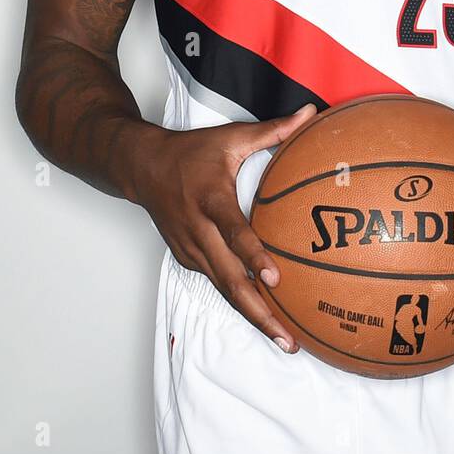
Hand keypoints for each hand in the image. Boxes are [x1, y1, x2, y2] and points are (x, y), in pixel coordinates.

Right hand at [127, 103, 317, 353]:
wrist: (142, 168)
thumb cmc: (191, 153)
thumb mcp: (231, 137)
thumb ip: (273, 131)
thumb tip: (310, 114)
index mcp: (211, 200)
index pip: (235, 233)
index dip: (254, 257)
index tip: (276, 280)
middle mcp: (198, 231)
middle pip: (230, 280)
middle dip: (260, 312)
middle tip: (289, 338)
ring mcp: (191, 249)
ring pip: (224, 289)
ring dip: (253, 316)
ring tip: (284, 340)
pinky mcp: (187, 259)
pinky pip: (217, 284)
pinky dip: (239, 302)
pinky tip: (264, 318)